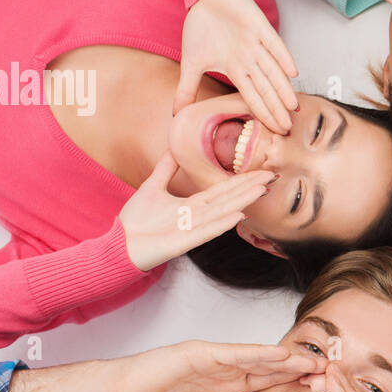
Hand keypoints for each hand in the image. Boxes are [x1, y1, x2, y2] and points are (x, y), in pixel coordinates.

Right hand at [103, 341, 325, 391]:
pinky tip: (280, 355)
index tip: (321, 391)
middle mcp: (226, 369)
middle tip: (331, 372)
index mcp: (228, 385)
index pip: (268, 384)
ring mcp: (215, 358)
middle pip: (270, 368)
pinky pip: (235, 353)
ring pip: (258, 358)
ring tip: (314, 361)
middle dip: (298, 370)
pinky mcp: (201, 352)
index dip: (293, 386)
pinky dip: (257, 354)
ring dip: (286, 359)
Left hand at [120, 152, 274, 270]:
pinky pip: (206, 232)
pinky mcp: (183, 243)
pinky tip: (239, 217)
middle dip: (250, 188)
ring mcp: (192, 230)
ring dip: (243, 201)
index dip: (241, 181)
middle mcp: (197, 217)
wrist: (119, 243)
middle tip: (272, 176)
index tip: (261, 171)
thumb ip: (166, 168)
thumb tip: (173, 147)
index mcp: (192, 205)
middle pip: (228, 199)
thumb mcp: (152, 186)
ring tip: (262, 191)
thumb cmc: (136, 220)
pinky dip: (222, 224)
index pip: (222, 190)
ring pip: (222, 212)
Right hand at [177, 0, 299, 134]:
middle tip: (287, 130)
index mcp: (237, 70)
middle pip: (266, 89)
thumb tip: (176, 114)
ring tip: (293, 106)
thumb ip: (187, 89)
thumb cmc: (201, 28)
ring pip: (273, 70)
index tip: (273, 133)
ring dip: (283, 88)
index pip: (253, 97)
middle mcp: (250, 60)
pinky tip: (292, 71)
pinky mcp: (259, 26)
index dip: (263, 115)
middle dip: (277, 109)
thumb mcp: (191, 63)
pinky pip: (274, 43)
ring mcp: (256, 44)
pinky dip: (282, 56)